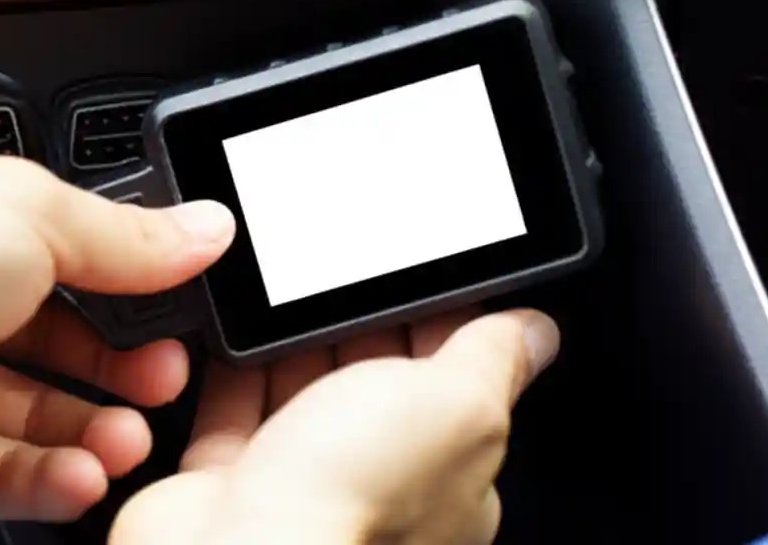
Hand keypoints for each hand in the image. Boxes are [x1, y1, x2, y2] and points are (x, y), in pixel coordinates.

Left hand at [0, 138, 235, 519]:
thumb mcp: (36, 212)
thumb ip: (128, 236)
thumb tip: (202, 230)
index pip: (69, 246)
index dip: (130, 275)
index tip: (181, 296)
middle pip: (63, 336)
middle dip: (124, 361)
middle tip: (166, 373)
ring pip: (40, 411)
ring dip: (96, 427)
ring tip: (131, 434)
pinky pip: (6, 472)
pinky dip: (53, 478)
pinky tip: (85, 473)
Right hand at [111, 308, 559, 544]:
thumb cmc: (356, 496)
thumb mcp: (458, 403)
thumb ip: (494, 359)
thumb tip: (534, 333)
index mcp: (452, 474)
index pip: (457, 382)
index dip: (440, 323)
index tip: (416, 273)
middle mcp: (377, 485)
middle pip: (375, 384)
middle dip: (360, 326)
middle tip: (345, 271)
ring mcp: (302, 484)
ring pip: (303, 395)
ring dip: (295, 344)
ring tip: (286, 293)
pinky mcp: (232, 482)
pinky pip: (235, 415)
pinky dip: (234, 374)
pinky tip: (235, 339)